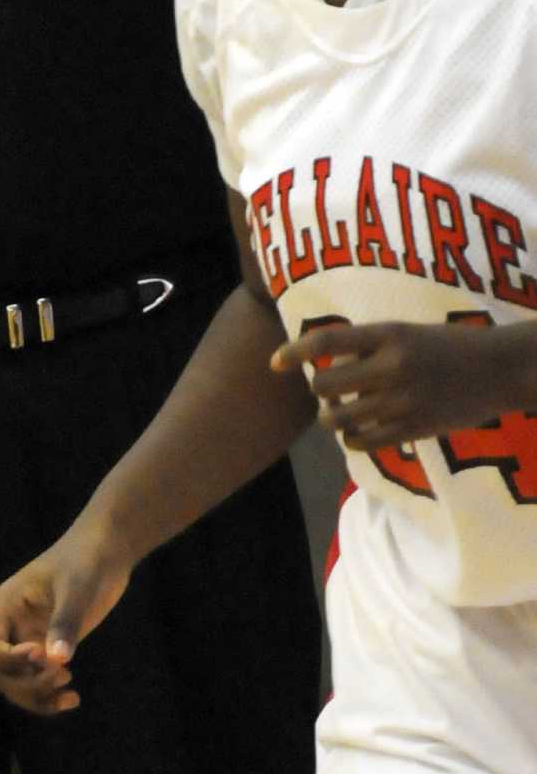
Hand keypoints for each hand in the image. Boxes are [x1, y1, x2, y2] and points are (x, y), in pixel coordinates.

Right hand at [0, 521, 130, 716]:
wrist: (105, 552)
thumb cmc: (86, 559)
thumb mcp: (76, 587)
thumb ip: (66, 621)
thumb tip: (57, 659)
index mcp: (6, 605)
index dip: (8, 660)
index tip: (41, 654)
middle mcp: (11, 626)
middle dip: (26, 683)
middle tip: (63, 672)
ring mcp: (28, 640)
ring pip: (15, 685)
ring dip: (37, 696)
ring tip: (69, 689)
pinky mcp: (48, 650)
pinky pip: (37, 684)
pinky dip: (49, 698)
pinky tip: (73, 699)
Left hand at [272, 319, 533, 452]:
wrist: (498, 369)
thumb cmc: (449, 345)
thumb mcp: (407, 331)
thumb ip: (369, 345)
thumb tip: (328, 362)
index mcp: (389, 334)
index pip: (328, 341)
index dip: (295, 352)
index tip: (275, 363)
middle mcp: (391, 366)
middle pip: (325, 386)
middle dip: (320, 390)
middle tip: (330, 391)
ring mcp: (402, 401)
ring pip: (339, 419)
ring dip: (331, 418)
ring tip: (340, 413)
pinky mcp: (414, 428)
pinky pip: (364, 442)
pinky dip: (352, 439)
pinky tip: (358, 432)